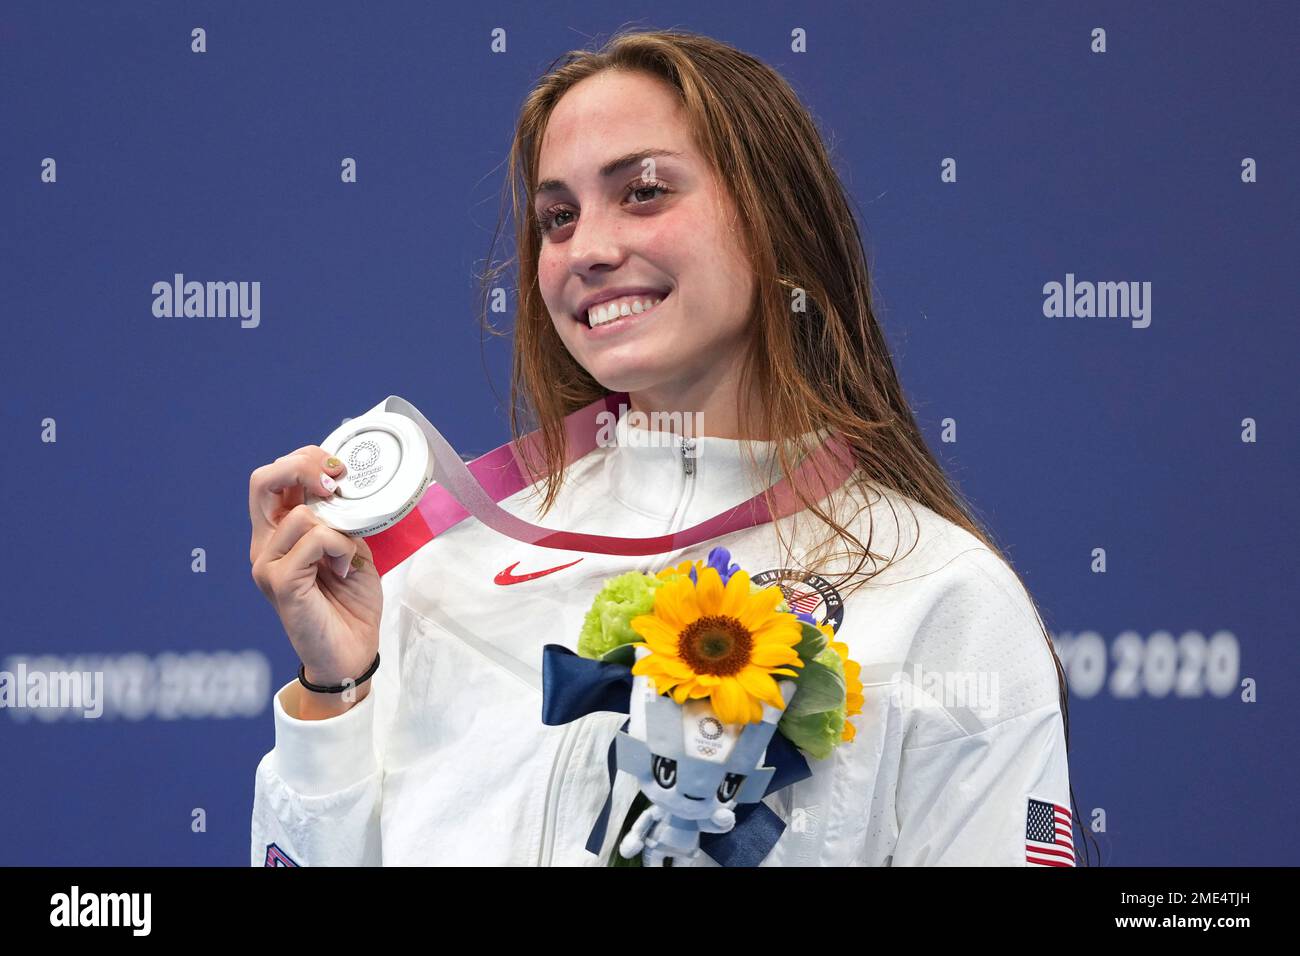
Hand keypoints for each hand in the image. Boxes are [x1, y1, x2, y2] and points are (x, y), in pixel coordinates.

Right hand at [248, 446, 381, 717]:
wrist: (351, 653)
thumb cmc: (350, 603)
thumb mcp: (350, 547)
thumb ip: (340, 518)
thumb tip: (345, 486)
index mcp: (278, 533)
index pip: (273, 477)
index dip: (305, 461)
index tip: (339, 471)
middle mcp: (264, 544)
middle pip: (263, 479)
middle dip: (306, 468)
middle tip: (337, 484)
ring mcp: (266, 564)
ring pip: (301, 514)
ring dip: (339, 528)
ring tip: (347, 557)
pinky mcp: (279, 583)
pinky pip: (313, 540)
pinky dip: (339, 548)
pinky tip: (343, 570)